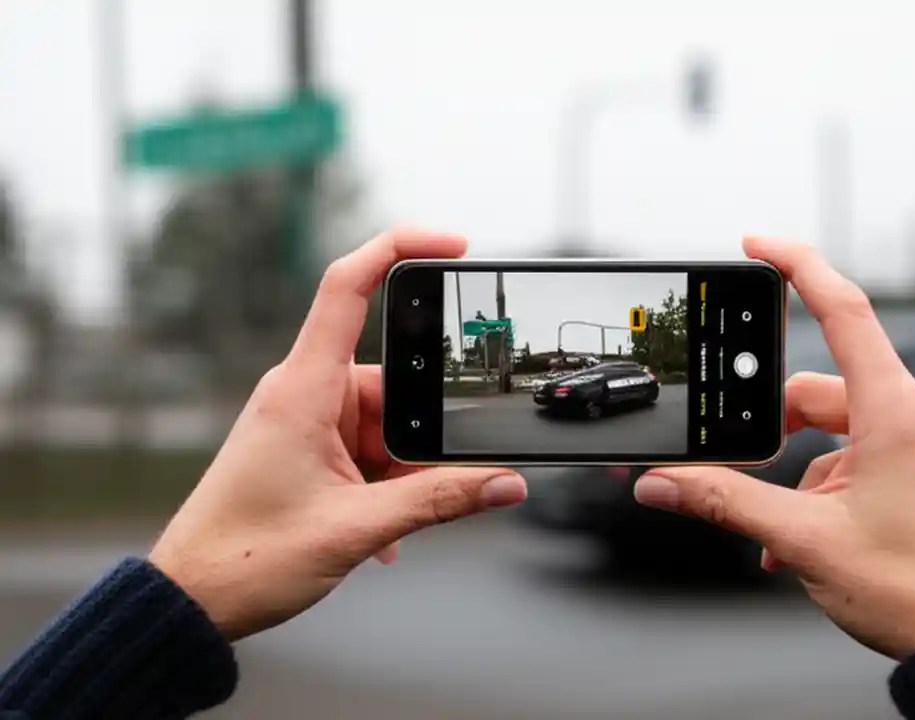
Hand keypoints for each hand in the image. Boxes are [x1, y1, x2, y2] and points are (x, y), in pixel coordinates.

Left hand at [149, 229, 526, 641]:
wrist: (190, 599)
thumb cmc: (245, 559)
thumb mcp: (358, 528)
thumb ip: (439, 501)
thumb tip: (504, 482)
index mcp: (303, 390)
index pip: (347, 288)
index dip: (399, 249)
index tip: (452, 244)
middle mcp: (302, 394)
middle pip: (392, 380)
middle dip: (421, 431)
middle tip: (428, 479)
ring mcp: (303, 420)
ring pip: (385, 423)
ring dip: (401, 469)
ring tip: (386, 521)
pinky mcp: (304, 447)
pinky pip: (366, 448)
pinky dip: (385, 484)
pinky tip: (383, 530)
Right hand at [632, 237, 914, 659]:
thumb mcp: (805, 541)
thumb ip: (726, 502)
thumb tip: (662, 483)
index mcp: (899, 412)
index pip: (845, 310)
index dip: (797, 266)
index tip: (756, 244)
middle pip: (819, 392)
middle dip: (772, 434)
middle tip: (736, 473)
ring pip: (834, 432)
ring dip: (796, 477)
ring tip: (780, 537)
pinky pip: (858, 457)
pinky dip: (823, 489)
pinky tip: (803, 540)